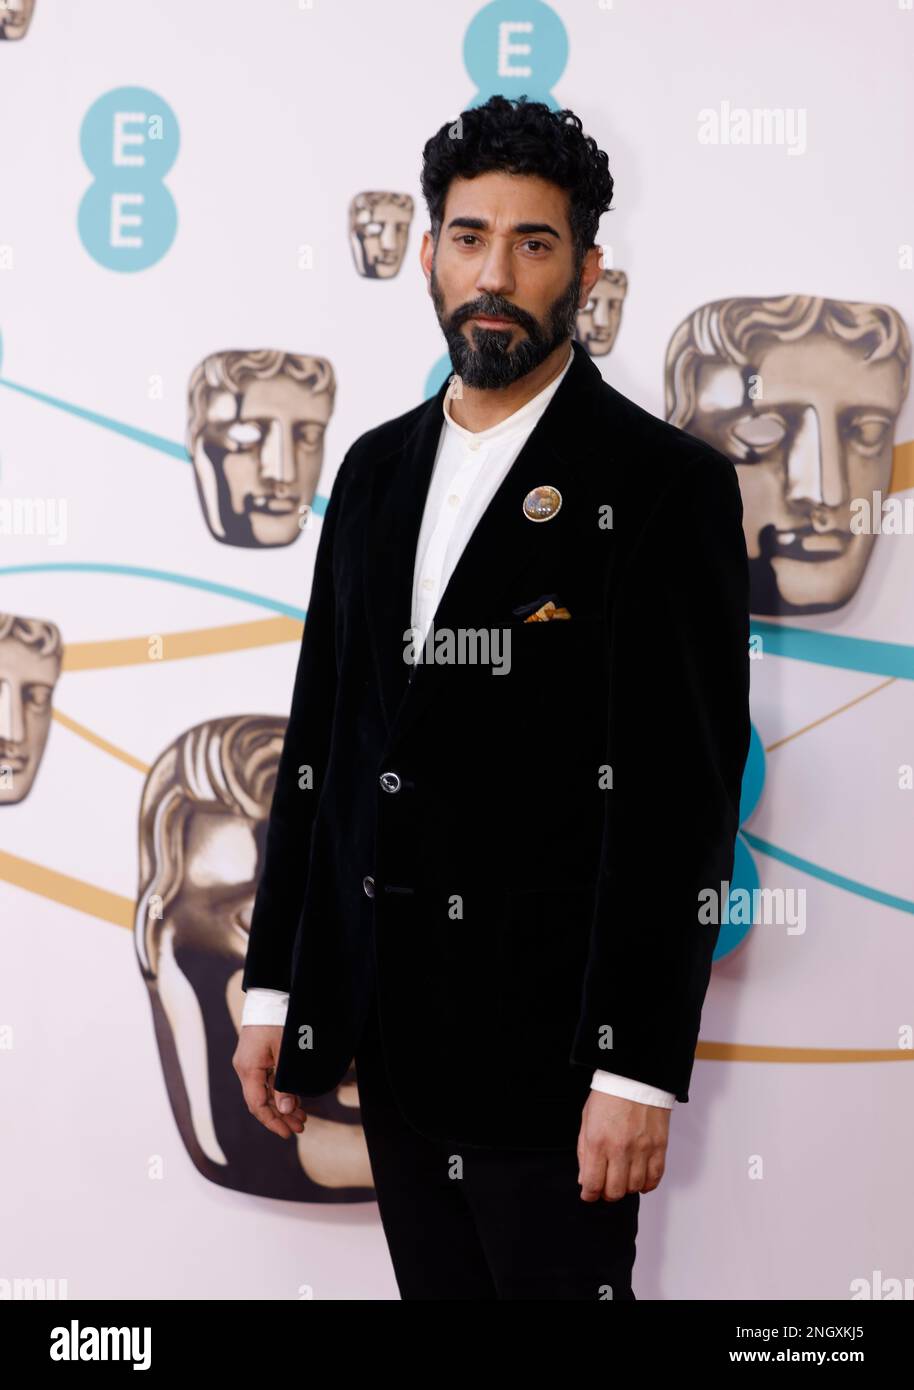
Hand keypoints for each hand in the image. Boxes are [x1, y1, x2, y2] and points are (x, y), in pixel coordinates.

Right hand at [232, 1025, 307, 1139]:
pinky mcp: (256, 1058)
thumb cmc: (277, 1021)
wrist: (269, 997)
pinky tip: (294, 1100)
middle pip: (261, 1101)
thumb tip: (285, 1109)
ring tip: (301, 1117)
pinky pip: (266, 1081)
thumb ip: (284, 1082)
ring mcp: (250, 1063)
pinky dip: (279, 1092)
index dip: (273, 1121)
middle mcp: (245, 1069)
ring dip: (282, 1105)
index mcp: (248, 1068)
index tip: (288, 1133)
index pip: (257, 1104)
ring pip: (265, 1092)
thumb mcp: (285, 1053)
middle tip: (301, 1127)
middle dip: (281, 1116)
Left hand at [576, 1090, 669, 1200]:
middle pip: (615, 1191)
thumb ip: (584, 1152)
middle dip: (607, 1194)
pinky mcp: (659, 1146)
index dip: (589, 1195)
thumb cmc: (608, 1096)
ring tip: (622, 1179)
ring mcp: (642, 1149)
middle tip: (605, 1187)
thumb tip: (584, 1180)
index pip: (593, 1184)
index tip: (589, 1195)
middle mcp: (620, 1148)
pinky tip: (640, 1180)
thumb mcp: (587, 1120)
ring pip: (635, 1187)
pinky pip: (655, 1177)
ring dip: (627, 1188)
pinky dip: (647, 1184)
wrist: (635, 1076)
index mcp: (598, 1141)